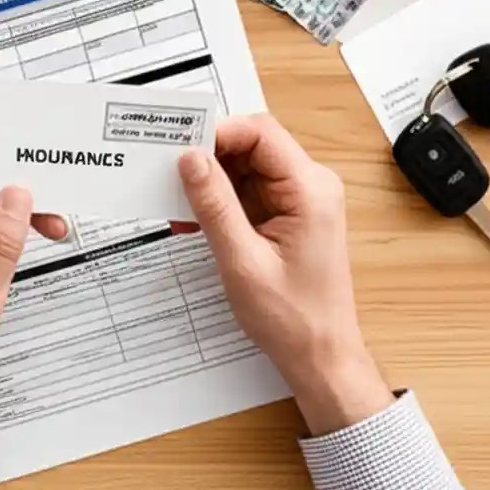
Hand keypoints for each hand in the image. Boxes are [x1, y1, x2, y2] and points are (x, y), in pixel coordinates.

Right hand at [176, 114, 392, 434]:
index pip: (260, 133)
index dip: (217, 132)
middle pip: (252, 146)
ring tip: (178, 207)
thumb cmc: (293, 318)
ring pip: (246, 168)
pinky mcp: (289, 216)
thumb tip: (190, 159)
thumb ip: (214, 205)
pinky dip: (220, 202)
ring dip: (211, 183)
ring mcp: (301, 201)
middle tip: (168, 174)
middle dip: (209, 158)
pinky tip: (195, 222)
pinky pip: (248, 193)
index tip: (179, 147)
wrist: (321, 356)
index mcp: (310, 190)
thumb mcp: (242, 261)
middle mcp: (311, 186)